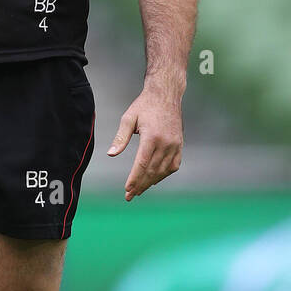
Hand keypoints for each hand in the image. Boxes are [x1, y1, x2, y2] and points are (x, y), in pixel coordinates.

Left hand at [107, 86, 182, 200]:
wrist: (166, 95)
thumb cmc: (144, 106)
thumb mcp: (128, 118)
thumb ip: (120, 138)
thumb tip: (111, 155)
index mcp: (152, 137)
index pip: (142, 164)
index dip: (134, 179)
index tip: (127, 190)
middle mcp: (166, 143)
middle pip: (152, 170)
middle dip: (140, 185)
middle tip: (130, 196)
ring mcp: (175, 144)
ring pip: (163, 170)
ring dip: (151, 182)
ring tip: (140, 190)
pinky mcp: (180, 144)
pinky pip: (174, 165)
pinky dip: (164, 174)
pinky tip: (155, 179)